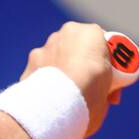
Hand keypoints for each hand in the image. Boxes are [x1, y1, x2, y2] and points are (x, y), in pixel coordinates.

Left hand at [19, 21, 114, 138]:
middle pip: (77, 50)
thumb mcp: (111, 85)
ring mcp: (42, 49)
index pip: (101, 44)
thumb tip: (100, 95)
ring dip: (62, 74)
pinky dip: (45, 84)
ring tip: (68, 97)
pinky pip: (41, 75)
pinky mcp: (28, 68)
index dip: (106, 64)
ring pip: (56, 60)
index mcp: (90, 32)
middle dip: (82, 67)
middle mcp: (63, 34)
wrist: (57, 106)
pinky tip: (50, 100)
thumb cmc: (91, 93)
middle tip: (88, 89)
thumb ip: (104, 82)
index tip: (108, 81)